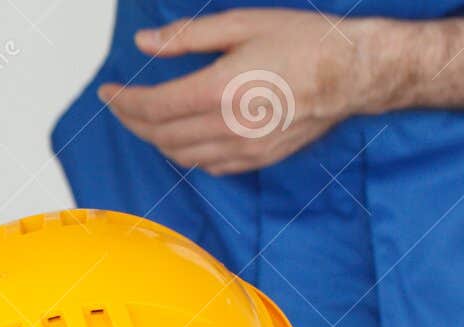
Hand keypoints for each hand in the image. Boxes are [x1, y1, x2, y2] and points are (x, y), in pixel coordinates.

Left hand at [99, 10, 394, 174]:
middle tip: (121, 105)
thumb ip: (188, 37)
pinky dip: (186, 154)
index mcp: (219, 90)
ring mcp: (243, 148)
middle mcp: (227, 126)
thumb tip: (146, 43)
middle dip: (132, 122)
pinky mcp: (258, 160)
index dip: (123, 101)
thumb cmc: (306, 42)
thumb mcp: (243, 23)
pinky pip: (208, 166)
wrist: (355, 73)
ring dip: (156, 140)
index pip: (152, 106)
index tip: (108, 92)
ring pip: (180, 156)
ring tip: (146, 121)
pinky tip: (183, 137)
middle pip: (159, 135)